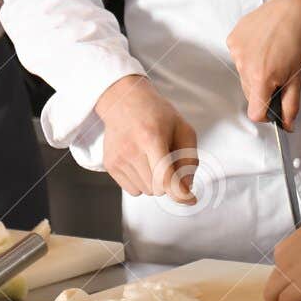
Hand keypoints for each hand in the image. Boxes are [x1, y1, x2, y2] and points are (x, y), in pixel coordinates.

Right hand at [94, 75, 197, 202]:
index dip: (179, 192)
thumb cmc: (158, 115)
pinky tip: (141, 162)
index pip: (165, 177)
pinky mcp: (110, 165)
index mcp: (151, 138)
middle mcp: (131, 150)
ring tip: (151, 157)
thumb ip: (189, 160)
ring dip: (154, 181)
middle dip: (168, 179)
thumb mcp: (183, 129)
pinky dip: (141, 181)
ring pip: (146, 191)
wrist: (124, 101)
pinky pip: (133, 190)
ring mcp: (118, 158)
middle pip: (158, 188)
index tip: (190, 198)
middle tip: (166, 158)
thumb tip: (187, 190)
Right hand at [227, 0, 300, 126]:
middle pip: (250, 94)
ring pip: (243, 76)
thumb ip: (290, 105)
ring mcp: (236, 51)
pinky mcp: (232, 39)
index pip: (255, 113)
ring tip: (270, 55)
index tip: (274, 105)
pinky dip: (248, 56)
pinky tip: (261, 45)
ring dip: (255, 72)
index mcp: (261, 78)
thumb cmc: (296, 41)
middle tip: (278, 73)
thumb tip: (287, 126)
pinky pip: (238, 58)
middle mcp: (244, 65)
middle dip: (263, 90)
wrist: (292, 10)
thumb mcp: (297, 77)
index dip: (266, 113)